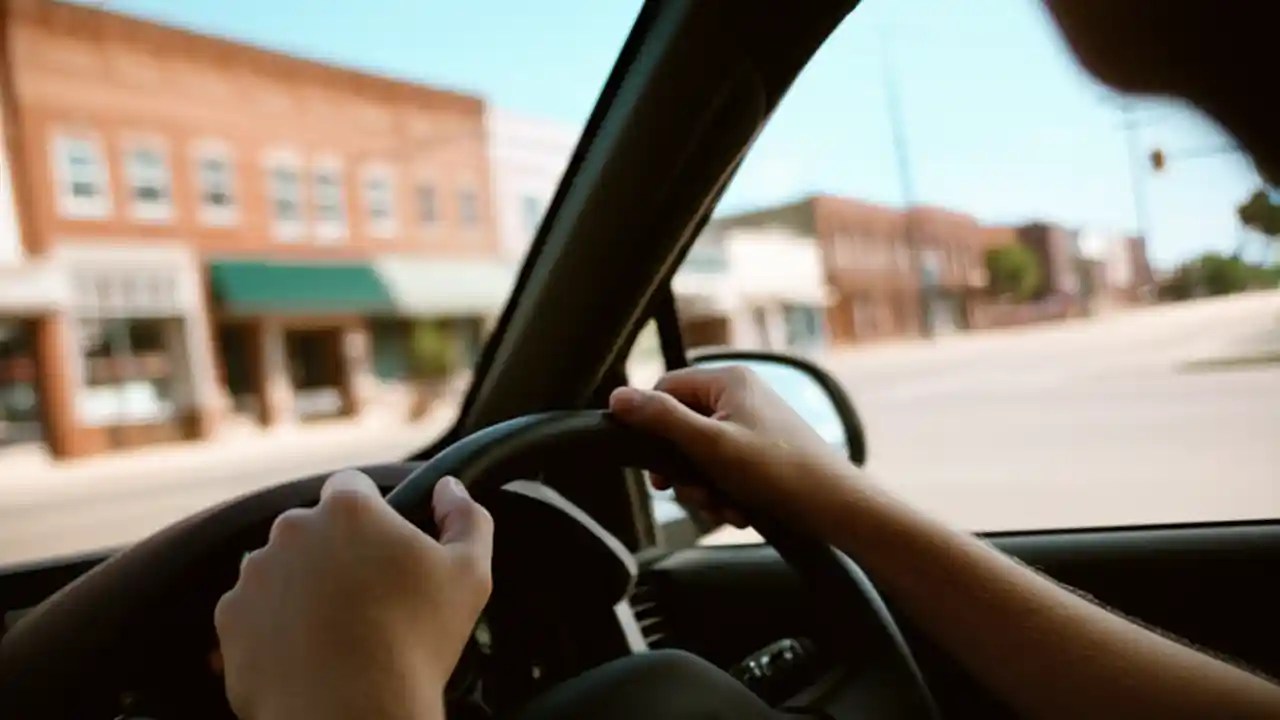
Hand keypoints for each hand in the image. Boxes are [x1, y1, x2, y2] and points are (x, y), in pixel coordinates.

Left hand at [214, 470, 492, 719]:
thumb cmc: (416, 642)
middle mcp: (292, 530)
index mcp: (347, 508)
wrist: (353, 715)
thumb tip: (449, 489)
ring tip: (336, 631)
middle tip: (367, 597)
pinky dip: (276, 625)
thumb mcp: (470, 575)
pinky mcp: (230, 619)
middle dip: (335, 551)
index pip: (352, 486)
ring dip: (303, 586)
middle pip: (314, 528)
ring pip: (282, 567)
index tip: (385, 549)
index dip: (372, 514)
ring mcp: (254, 575)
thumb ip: (466, 517)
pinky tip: (309, 652)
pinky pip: (255, 610)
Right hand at [609, 365, 858, 531]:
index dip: (653, 428)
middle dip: (685, 471)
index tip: (656, 467)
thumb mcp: (710, 445)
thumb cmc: (780, 472)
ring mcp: (752, 425)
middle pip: (681, 428)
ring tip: (726, 505)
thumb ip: (661, 419)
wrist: (836, 508)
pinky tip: (741, 510)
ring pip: (701, 456)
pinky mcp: (762, 453)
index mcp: (728, 380)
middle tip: (696, 492)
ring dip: (706, 488)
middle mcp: (740, 396)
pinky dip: (726, 493)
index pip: (665, 390)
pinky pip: (724, 470)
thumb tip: (617, 398)